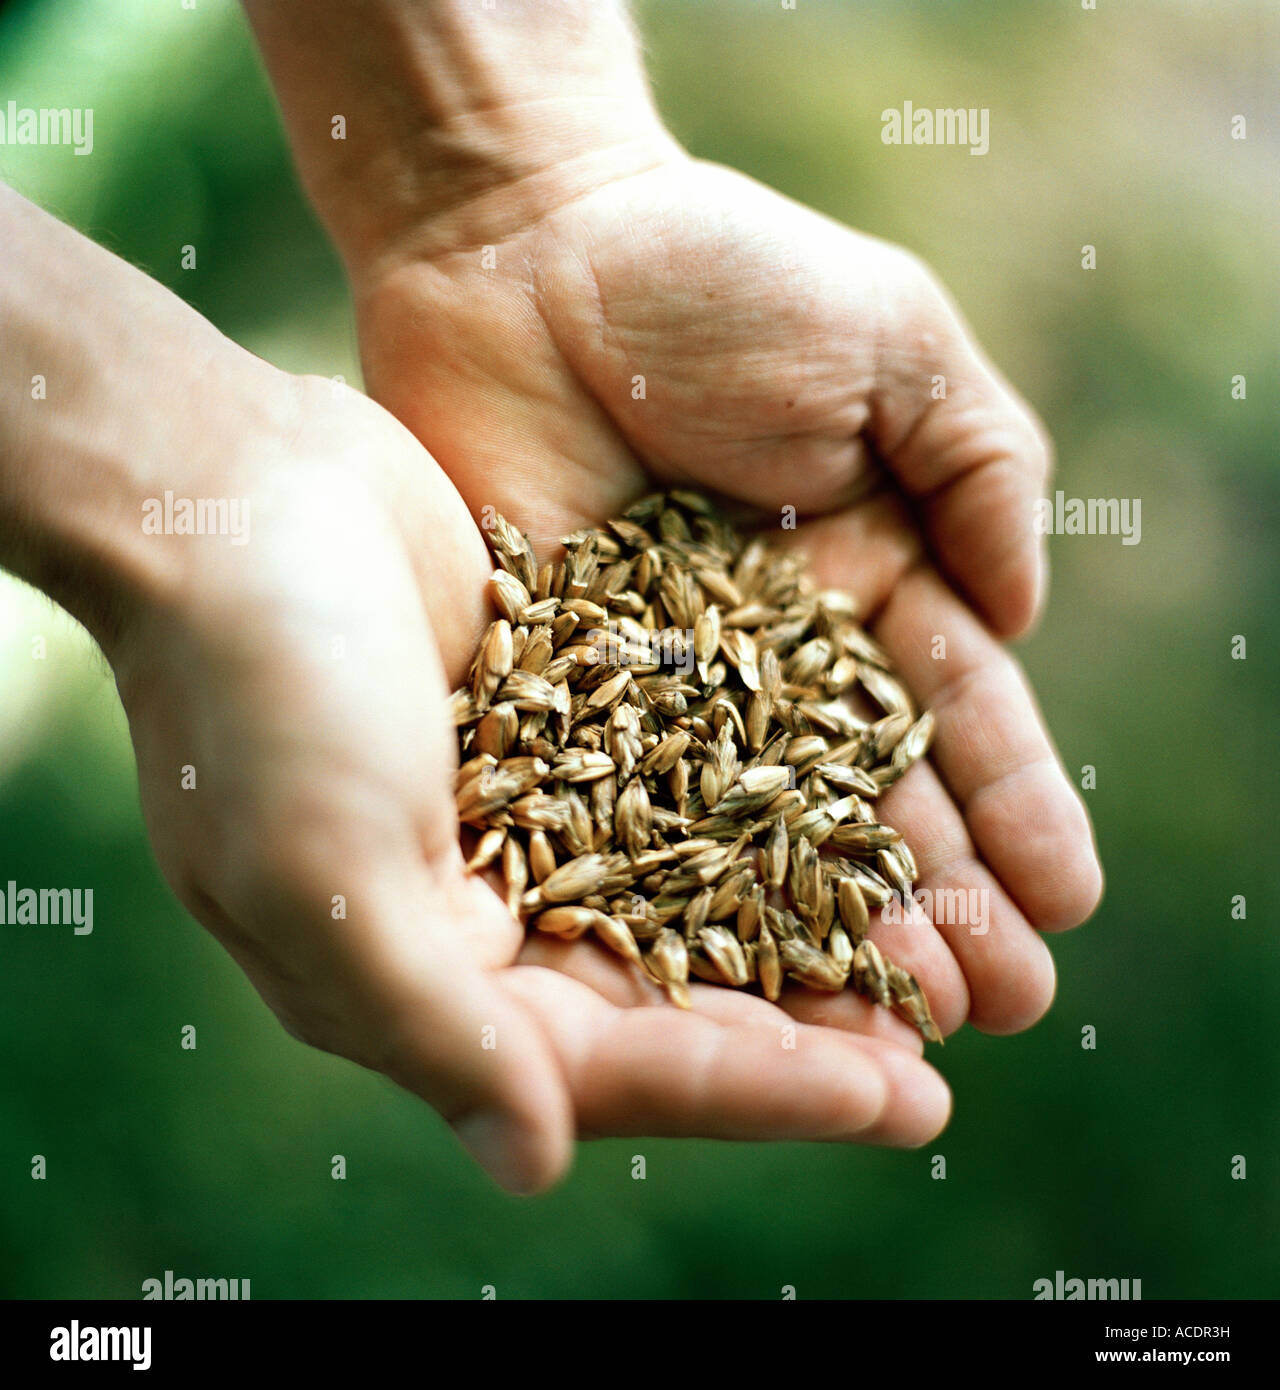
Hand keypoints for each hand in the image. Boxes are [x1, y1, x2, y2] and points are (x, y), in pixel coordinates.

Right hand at [106, 372, 951, 1192]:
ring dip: (812, 928)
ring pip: (699, 897)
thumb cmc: (257, 687)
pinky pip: (689, 784)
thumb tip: (532, 1164)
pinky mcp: (564, 717)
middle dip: (808, 1032)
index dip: (762, 1089)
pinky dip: (773, 809)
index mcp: (421, 977)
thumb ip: (434, 1028)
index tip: (902, 1101)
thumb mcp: (323, 872)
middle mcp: (483, 912)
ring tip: (939, 953)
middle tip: (944, 1058)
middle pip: (675, 1000)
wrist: (226, 499)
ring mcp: (530, 812)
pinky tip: (866, 815)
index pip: (616, 1066)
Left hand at [346, 151, 1102, 1040]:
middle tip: (997, 1009)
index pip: (956, 716)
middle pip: (862, 798)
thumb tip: (1024, 619)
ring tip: (884, 1028)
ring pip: (751, 832)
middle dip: (936, 899)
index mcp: (870, 575)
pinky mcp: (556, 692)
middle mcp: (773, 653)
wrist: (521, 245)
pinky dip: (665, 889)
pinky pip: (615, 805)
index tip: (1065, 899)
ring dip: (819, 927)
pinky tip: (714, 975)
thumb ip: (980, 470)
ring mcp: (662, 686)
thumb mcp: (893, 345)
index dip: (1013, 807)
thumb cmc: (716, 276)